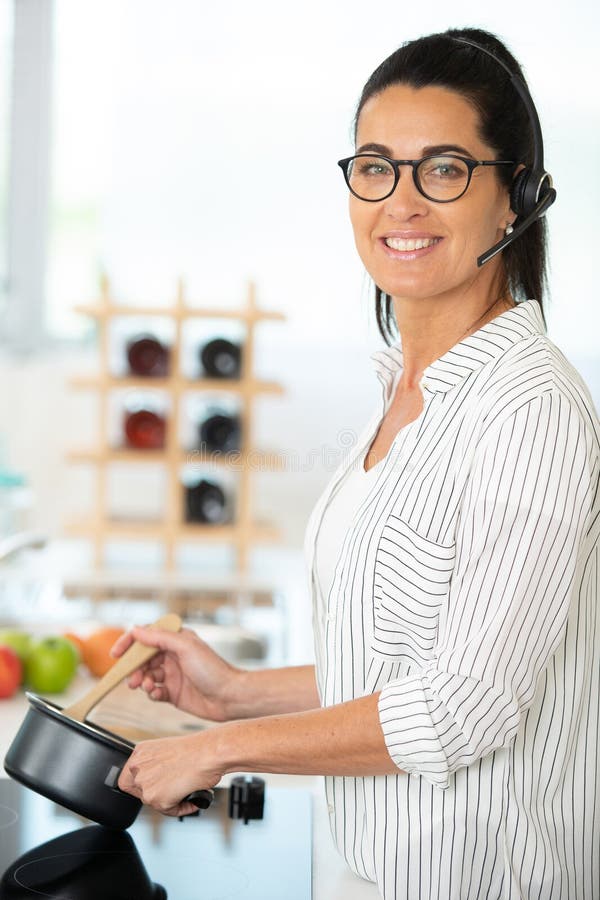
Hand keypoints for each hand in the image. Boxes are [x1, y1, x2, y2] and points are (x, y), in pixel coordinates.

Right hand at [110, 625, 239, 720]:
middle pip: (143, 659)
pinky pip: (154, 692)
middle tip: (132, 679)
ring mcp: (173, 675)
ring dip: (142, 681)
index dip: (130, 643)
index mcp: (176, 640)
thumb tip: (137, 629)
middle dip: (134, 668)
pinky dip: (152, 693)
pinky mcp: (174, 693)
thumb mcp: (186, 647)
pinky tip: (157, 694)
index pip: (147, 636)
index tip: (116, 654)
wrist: (230, 697)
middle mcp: (173, 656)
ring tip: (147, 686)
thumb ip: (160, 638)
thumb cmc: (214, 669)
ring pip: (146, 676)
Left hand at [118, 732, 222, 816]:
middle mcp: (138, 767)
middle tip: (175, 790)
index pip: (128, 777)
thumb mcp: (167, 752)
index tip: (154, 786)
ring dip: (170, 801)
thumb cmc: (197, 750)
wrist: (210, 752)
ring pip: (154, 802)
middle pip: (140, 792)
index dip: (141, 785)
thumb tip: (159, 780)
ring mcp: (145, 783)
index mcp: (140, 752)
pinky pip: (168, 811)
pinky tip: (192, 798)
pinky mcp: (156, 799)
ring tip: (187, 791)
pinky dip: (182, 808)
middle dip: (157, 793)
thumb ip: (155, 766)